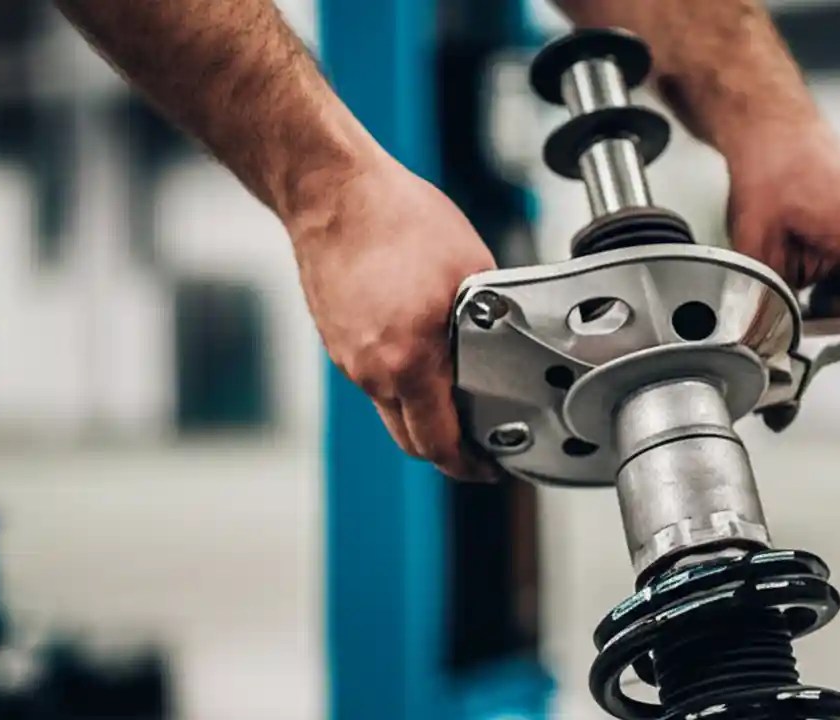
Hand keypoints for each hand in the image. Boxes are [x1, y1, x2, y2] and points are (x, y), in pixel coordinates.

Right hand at [289, 157, 497, 479]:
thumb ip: (489, 322)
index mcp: (408, 361)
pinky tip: (421, 354)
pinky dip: (400, 381)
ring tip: (455, 395)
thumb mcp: (472, 270)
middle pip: (411, 439)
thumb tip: (507, 346)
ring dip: (423, 412)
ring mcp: (348, 358)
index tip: (489, 468)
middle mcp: (372, 370)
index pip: (439, 443)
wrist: (332, 191)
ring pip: (391, 407)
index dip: (469, 465)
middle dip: (447, 451)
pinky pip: (373, 377)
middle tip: (478, 447)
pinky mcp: (336, 340)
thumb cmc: (398, 218)